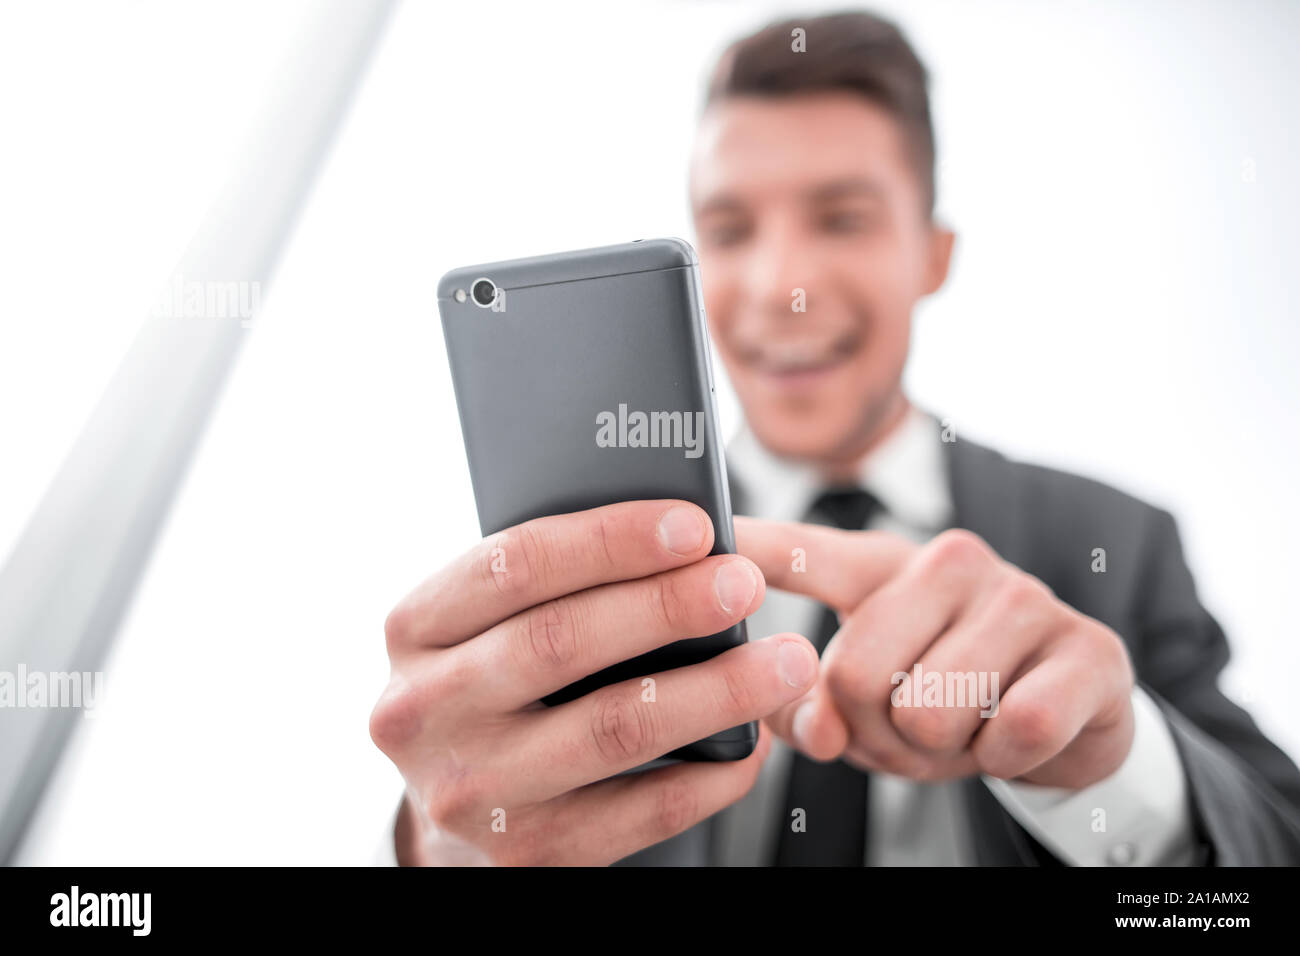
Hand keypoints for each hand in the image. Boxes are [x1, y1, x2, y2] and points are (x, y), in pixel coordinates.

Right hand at [370, 500, 818, 864]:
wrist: (448, 809)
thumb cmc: (488, 684)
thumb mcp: (484, 625)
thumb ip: (549, 583)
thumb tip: (680, 539)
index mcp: (413, 629)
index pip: (513, 566)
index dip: (609, 540)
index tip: (693, 525)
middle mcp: (424, 711)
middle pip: (560, 644)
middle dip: (667, 607)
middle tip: (744, 583)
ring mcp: (471, 792)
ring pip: (612, 728)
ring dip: (715, 691)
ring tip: (784, 661)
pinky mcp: (525, 856)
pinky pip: (641, 811)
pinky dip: (712, 773)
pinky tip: (755, 742)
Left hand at [736, 519, 1134, 788]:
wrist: (1067, 713)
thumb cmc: (943, 696)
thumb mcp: (866, 703)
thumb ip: (811, 710)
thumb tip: (816, 727)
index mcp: (880, 568)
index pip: (805, 552)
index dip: (754, 548)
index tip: (706, 535)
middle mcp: (947, 562)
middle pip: (854, 675)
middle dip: (874, 734)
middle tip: (910, 727)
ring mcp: (1022, 595)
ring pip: (932, 710)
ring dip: (941, 752)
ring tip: (963, 728)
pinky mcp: (1087, 646)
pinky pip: (1018, 729)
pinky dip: (1006, 758)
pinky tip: (1015, 735)